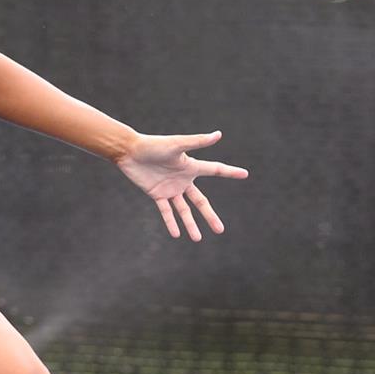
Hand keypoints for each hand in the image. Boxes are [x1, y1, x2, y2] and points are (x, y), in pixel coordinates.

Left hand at [115, 131, 248, 240]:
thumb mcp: (177, 144)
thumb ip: (197, 142)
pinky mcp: (157, 194)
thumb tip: (219, 134)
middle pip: (200, 201)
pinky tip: (176, 234)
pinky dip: (170, 222)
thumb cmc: (153, 144)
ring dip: (190, 224)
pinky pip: (166, 211)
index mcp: (190, 166)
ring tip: (197, 239)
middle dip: (210, 216)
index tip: (245, 174)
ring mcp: (170, 188)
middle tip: (221, 230)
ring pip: (183, 210)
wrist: (130, 151)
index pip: (215, 170)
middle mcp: (183, 180)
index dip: (230, 172)